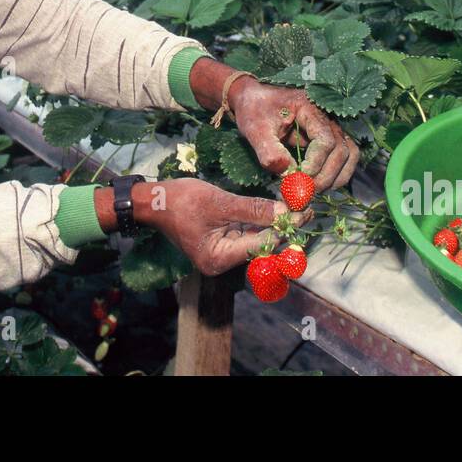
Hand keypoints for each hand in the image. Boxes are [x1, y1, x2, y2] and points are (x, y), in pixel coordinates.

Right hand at [137, 178, 311, 276]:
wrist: (153, 201)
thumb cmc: (180, 201)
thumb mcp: (219, 203)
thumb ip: (253, 209)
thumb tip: (286, 212)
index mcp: (218, 259)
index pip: (260, 245)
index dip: (284, 228)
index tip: (304, 212)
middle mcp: (222, 261)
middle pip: (262, 246)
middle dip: (285, 228)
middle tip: (308, 211)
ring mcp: (222, 251)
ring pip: (257, 239)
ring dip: (276, 224)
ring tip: (300, 208)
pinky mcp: (223, 240)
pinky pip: (248, 232)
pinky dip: (262, 221)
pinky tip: (280, 210)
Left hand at [228, 78, 360, 190]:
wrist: (254, 99)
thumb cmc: (254, 110)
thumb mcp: (255, 128)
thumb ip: (268, 150)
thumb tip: (287, 173)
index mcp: (310, 109)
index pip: (325, 141)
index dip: (315, 164)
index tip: (297, 179)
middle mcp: (327, 117)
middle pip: (341, 151)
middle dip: (324, 176)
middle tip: (304, 193)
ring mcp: (331, 128)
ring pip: (348, 155)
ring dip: (334, 178)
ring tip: (312, 191)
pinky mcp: (329, 138)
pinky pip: (344, 157)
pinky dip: (336, 174)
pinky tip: (318, 186)